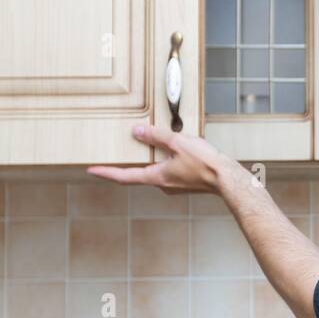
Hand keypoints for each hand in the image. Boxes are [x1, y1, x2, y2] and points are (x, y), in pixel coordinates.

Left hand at [87, 124, 232, 194]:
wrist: (227, 180)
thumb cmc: (204, 164)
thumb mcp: (177, 143)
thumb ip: (156, 136)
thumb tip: (137, 131)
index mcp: (156, 177)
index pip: (124, 176)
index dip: (106, 172)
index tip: (91, 170)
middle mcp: (162, 184)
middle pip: (138, 174)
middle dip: (127, 165)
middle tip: (114, 156)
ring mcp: (174, 185)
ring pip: (154, 171)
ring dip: (149, 161)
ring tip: (146, 147)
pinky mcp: (184, 183)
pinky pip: (168, 171)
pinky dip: (164, 162)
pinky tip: (172, 151)